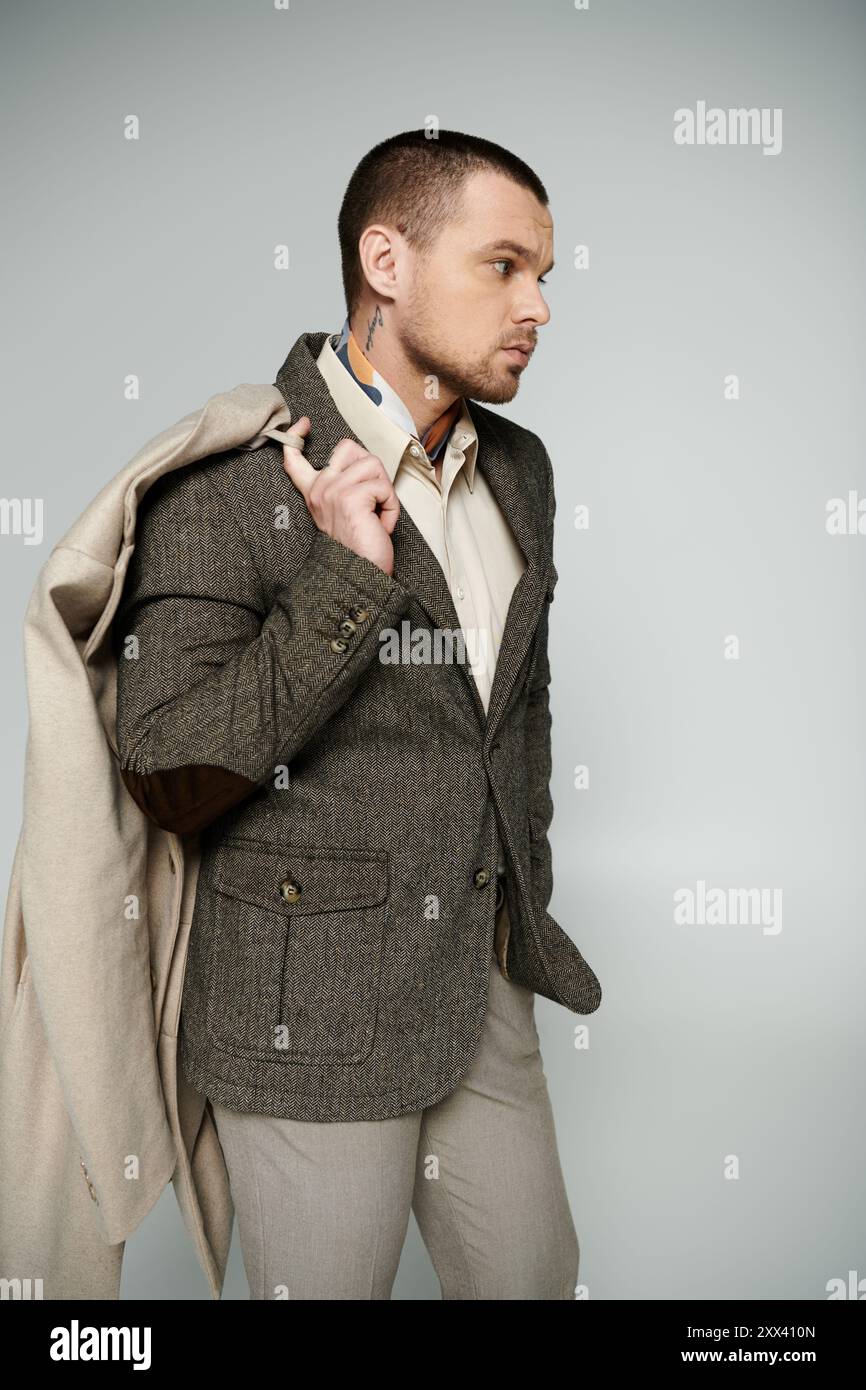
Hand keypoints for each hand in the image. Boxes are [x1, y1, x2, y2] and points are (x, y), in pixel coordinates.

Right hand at [282, 417, 399, 575]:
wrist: (358, 574)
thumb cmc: (358, 547)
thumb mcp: (345, 510)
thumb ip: (345, 485)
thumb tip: (364, 463)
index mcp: (314, 492)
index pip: (294, 457)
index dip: (296, 435)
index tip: (304, 424)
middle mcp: (320, 488)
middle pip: (349, 447)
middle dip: (372, 470)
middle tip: (372, 500)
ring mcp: (333, 491)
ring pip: (373, 465)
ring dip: (385, 493)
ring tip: (377, 516)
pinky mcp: (351, 498)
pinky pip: (383, 487)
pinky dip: (391, 507)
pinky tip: (380, 524)